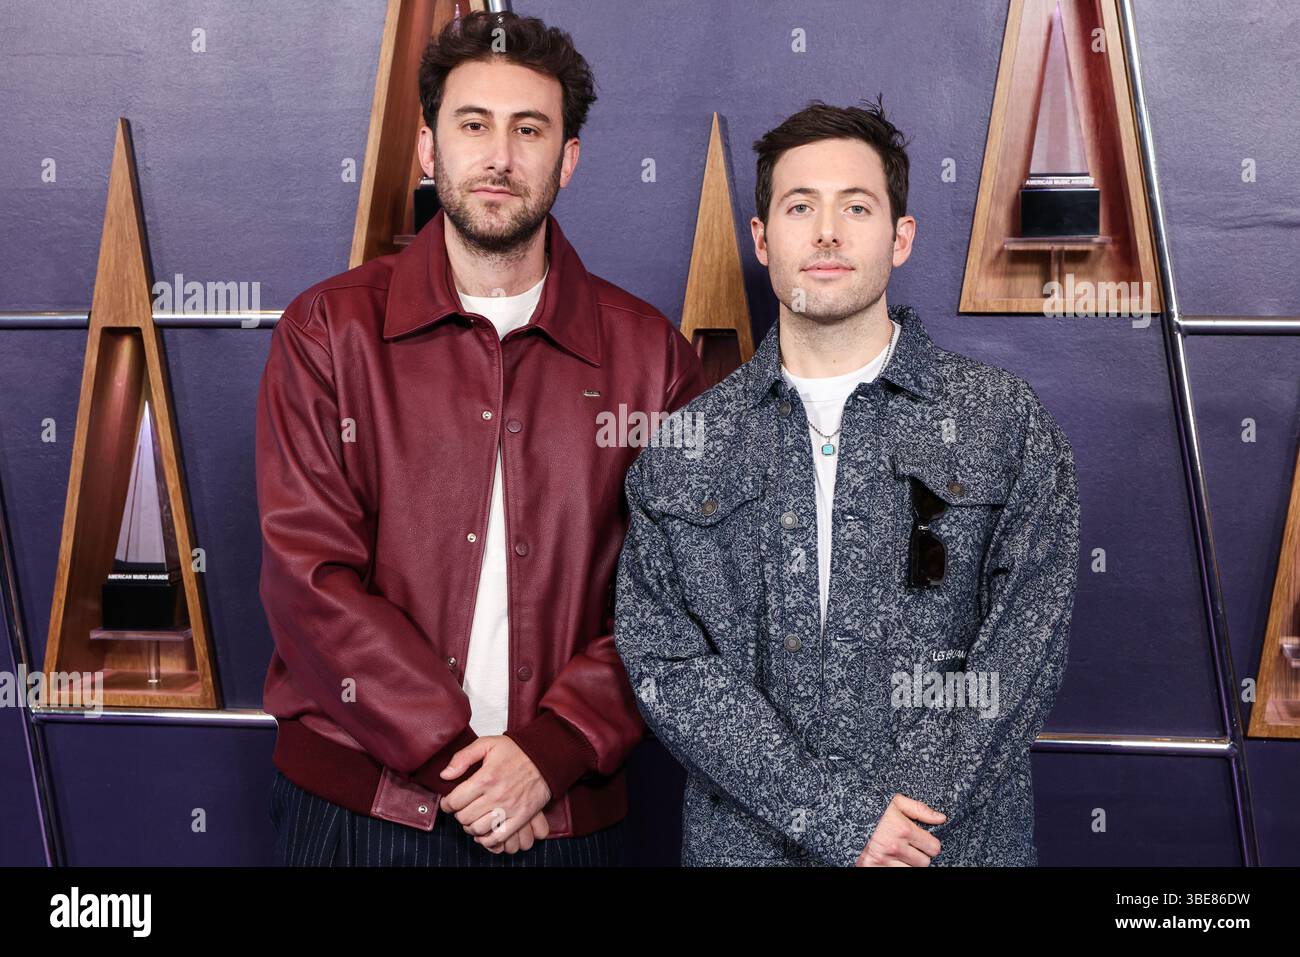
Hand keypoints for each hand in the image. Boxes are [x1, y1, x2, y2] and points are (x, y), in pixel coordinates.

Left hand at [438, 736, 551, 850]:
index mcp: (486, 778)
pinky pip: (499, 836)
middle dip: (459, 814)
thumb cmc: (516, 751)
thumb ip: (463, 757)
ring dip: (471, 827)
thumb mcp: (487, 744)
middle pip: (465, 817)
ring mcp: (510, 808)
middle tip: (462, 809)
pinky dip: (487, 839)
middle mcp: (497, 795)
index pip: (455, 801)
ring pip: (478, 829)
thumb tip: (445, 775)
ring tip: (473, 818)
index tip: (449, 802)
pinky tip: (484, 831)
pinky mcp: (521, 817)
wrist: (545, 757)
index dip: (447, 804)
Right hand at [855, 794, 945, 865]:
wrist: (842, 816)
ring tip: (898, 852)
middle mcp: (895, 847)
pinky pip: (894, 873)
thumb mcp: (895, 802)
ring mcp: (883, 860)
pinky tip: (889, 859)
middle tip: (909, 847)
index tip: (923, 841)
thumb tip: (941, 818)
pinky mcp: (871, 867)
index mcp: (903, 830)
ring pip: (911, 871)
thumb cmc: (871, 808)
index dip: (930, 844)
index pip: (933, 848)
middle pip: (924, 863)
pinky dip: (893, 867)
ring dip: (907, 863)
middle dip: (919, 855)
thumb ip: (920, 809)